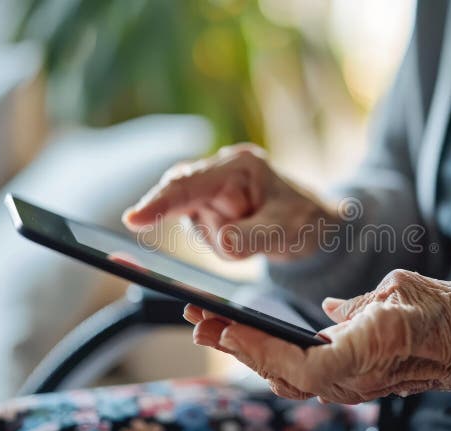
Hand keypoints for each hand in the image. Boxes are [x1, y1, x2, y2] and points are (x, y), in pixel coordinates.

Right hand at [123, 143, 336, 259]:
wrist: (318, 227)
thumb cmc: (307, 222)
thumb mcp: (288, 231)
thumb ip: (256, 236)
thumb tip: (225, 244)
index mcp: (240, 167)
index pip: (190, 183)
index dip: (160, 202)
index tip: (133, 220)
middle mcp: (222, 172)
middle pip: (182, 198)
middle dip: (202, 225)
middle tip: (234, 238)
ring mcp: (214, 189)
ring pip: (193, 222)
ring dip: (218, 240)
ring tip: (255, 236)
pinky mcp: (211, 206)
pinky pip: (202, 230)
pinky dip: (220, 242)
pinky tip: (246, 237)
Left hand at [185, 269, 450, 403]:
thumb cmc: (449, 311)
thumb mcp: (397, 290)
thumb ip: (354, 306)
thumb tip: (326, 313)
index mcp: (366, 352)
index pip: (299, 363)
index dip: (258, 350)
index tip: (225, 330)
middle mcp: (357, 378)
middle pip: (284, 374)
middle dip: (239, 349)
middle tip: (202, 323)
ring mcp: (357, 386)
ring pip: (291, 381)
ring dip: (251, 356)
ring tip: (215, 332)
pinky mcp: (358, 382)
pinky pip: (308, 380)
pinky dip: (276, 363)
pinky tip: (255, 346)